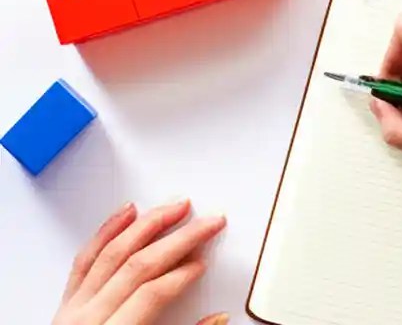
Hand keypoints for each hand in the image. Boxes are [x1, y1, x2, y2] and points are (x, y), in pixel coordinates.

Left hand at [53, 200, 227, 324]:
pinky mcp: (65, 303)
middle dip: (179, 239)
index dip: (183, 273)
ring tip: (173, 208)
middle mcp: (88, 318)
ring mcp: (73, 308)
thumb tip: (217, 320)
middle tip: (207, 222)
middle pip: (138, 265)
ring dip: (147, 225)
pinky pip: (86, 258)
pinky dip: (107, 231)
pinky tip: (126, 214)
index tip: (204, 261)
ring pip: (112, 253)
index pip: (153, 293)